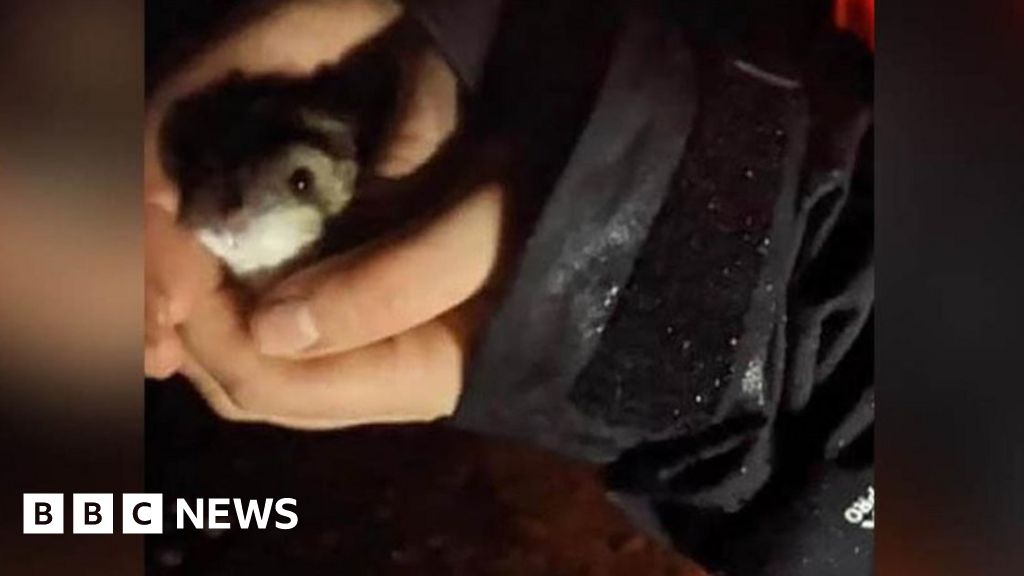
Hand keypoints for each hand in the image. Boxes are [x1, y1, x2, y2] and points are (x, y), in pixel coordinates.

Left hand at [145, 0, 505, 427]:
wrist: (578, 226)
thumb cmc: (540, 225)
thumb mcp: (474, 242)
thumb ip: (381, 294)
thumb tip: (268, 333)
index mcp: (407, 379)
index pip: (268, 385)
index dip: (208, 327)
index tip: (183, 250)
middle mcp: (378, 386)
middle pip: (247, 389)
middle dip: (196, 326)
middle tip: (176, 249)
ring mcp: (369, 363)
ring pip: (254, 371)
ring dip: (210, 319)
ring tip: (195, 254)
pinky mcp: (362, 335)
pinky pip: (276, 343)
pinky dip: (237, 305)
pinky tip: (233, 259)